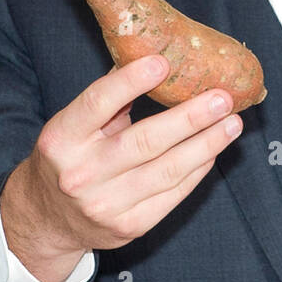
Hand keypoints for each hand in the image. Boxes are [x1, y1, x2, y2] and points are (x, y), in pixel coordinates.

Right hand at [0, 54, 242, 281]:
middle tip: (222, 99)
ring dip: (206, 145)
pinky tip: (213, 150)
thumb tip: (152, 55)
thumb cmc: (68, 158)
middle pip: (145, 141)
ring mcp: (106, 204)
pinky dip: (197, 170)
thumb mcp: (72, 125)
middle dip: (190, 118)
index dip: (131, 82)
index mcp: (62, 138)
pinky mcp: (129, 226)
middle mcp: (81, 173)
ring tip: (232, 123)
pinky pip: (173, 195)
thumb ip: (109, 97)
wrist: (49, 219)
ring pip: (167, 171)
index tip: (164, 62)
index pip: (97, 103)